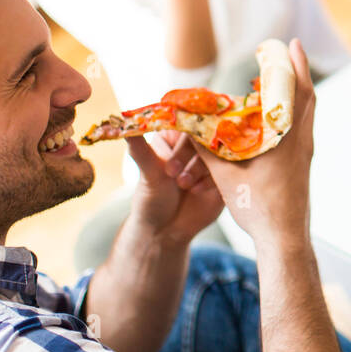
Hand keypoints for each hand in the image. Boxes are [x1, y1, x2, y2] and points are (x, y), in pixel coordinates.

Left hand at [124, 131, 223, 246]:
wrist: (167, 229)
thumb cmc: (152, 198)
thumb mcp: (147, 172)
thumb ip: (140, 147)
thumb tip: (123, 122)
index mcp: (177, 134)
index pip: (187, 122)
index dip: (184, 136)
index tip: (174, 156)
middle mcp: (198, 143)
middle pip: (207, 135)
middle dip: (192, 156)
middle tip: (173, 175)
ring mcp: (214, 159)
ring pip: (219, 151)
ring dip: (201, 168)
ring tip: (184, 186)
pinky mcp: (226, 174)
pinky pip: (228, 169)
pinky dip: (213, 179)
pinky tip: (197, 191)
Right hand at [188, 38, 316, 247]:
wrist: (285, 239)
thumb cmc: (257, 207)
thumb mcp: (225, 176)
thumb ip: (206, 148)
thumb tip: (186, 126)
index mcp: (286, 137)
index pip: (295, 91)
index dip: (293, 64)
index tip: (289, 43)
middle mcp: (302, 140)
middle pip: (307, 95)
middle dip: (297, 70)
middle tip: (289, 51)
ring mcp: (306, 152)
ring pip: (307, 111)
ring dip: (297, 90)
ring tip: (281, 78)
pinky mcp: (304, 163)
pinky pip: (302, 126)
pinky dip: (294, 111)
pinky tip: (279, 116)